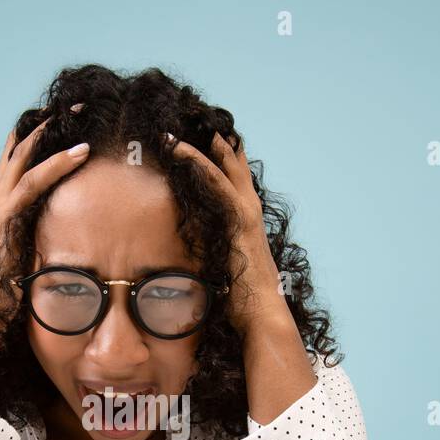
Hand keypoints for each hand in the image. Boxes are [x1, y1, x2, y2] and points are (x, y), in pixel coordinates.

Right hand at [0, 115, 91, 316]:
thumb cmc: (1, 294)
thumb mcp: (24, 259)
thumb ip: (36, 241)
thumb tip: (60, 240)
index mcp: (1, 210)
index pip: (18, 164)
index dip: (37, 140)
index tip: (60, 122)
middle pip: (19, 151)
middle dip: (45, 126)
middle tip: (72, 105)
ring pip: (26, 159)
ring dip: (53, 135)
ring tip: (79, 116)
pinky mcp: (5, 219)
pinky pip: (33, 184)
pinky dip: (56, 165)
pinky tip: (78, 153)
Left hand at [166, 131, 286, 337]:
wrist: (262, 312)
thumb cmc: (244, 300)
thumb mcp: (223, 268)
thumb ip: (210, 252)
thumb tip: (190, 246)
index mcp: (247, 225)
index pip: (236, 186)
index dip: (226, 165)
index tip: (212, 147)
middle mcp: (250, 213)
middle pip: (236, 170)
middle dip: (219, 148)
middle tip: (204, 128)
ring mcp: (246, 214)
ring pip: (223, 170)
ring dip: (199, 150)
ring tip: (177, 136)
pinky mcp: (239, 219)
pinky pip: (216, 183)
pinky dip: (199, 164)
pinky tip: (182, 152)